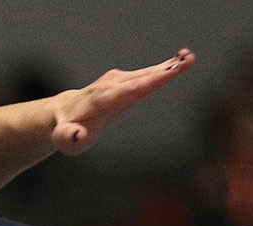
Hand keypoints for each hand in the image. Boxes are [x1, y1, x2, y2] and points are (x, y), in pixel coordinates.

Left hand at [51, 49, 195, 155]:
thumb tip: (77, 135)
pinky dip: (163, 67)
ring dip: (169, 65)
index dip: (152, 80)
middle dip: (167, 69)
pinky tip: (179, 60)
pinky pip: (146, 74)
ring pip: (147, 73)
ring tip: (190, 57)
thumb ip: (69, 138)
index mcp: (103, 99)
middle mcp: (111, 84)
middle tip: (189, 59)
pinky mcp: (122, 79)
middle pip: (144, 77)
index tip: (170, 72)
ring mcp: (117, 79)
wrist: (63, 113)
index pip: (131, 89)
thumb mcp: (64, 140)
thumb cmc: (66, 130)